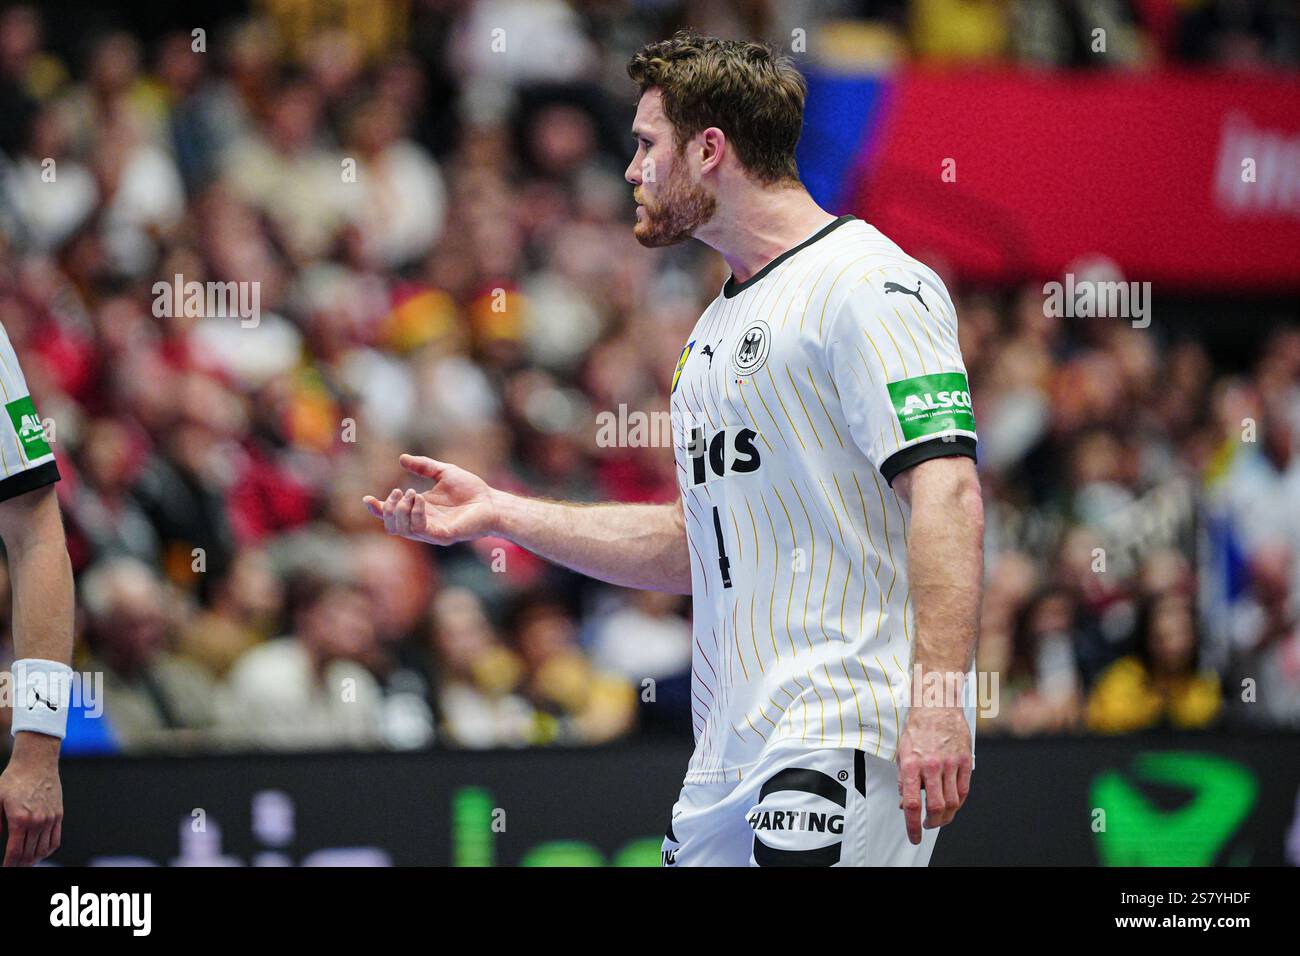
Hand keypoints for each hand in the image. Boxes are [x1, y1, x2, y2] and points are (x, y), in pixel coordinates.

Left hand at [0, 732, 63, 865]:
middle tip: (14, 867)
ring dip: (34, 860)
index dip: (9, 864)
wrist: (36, 763)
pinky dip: (47, 850)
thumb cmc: (13, 780)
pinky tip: (40, 852)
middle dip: (20, 864)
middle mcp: (37, 821)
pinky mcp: (58, 815)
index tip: (5, 868)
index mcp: (19, 819)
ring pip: (43, 850)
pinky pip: (55, 840)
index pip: (15, 852)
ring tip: (25, 862)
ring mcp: (50, 818)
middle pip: (29, 854)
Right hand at [363, 454, 500, 545]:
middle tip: (398, 491)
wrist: (492, 500)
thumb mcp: (443, 471)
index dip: (378, 510)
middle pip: (392, 525)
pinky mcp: (443, 535)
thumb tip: (402, 458)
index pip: (393, 516)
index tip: (367, 498)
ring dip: (400, 510)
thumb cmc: (471, 489)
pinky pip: (420, 528)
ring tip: (410, 493)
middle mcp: (423, 525)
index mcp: (420, 511)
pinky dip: (415, 512)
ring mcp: (432, 532)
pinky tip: (420, 498)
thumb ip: (423, 466)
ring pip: (402, 529)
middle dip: (388, 508)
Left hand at [896, 705, 971, 844]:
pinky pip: (964, 790)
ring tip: (940, 817)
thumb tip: (906, 802)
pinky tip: (952, 803)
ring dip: (946, 816)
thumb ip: (904, 779)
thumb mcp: (902, 753)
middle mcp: (932, 765)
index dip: (913, 825)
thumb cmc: (918, 728)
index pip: (913, 804)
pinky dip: (958, 802)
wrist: (936, 705)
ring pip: (953, 802)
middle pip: (937, 807)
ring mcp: (950, 763)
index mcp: (912, 764)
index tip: (914, 836)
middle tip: (928, 825)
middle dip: (932, 823)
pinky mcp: (965, 760)